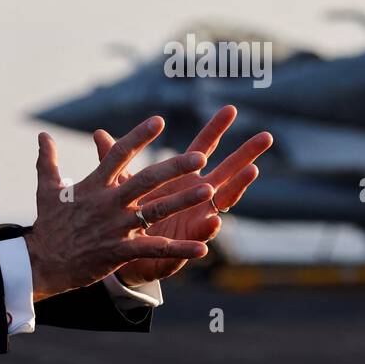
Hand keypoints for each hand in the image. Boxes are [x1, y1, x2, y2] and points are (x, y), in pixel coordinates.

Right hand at [26, 116, 218, 300]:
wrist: (43, 264)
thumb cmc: (49, 225)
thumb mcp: (46, 189)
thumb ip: (48, 160)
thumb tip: (42, 134)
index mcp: (94, 185)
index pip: (119, 154)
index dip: (139, 136)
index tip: (159, 120)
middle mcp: (109, 203)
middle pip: (146, 180)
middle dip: (174, 167)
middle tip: (200, 156)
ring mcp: (116, 227)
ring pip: (155, 210)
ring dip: (183, 200)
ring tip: (209, 191)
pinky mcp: (120, 251)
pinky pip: (155, 249)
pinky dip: (180, 249)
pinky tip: (203, 248)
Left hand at [93, 105, 272, 286]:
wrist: (121, 254)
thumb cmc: (128, 216)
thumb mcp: (121, 185)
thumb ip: (114, 160)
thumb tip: (99, 133)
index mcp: (182, 178)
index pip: (203, 149)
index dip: (215, 130)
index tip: (231, 109)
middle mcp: (196, 196)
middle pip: (226, 170)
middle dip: (245, 154)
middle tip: (266, 136)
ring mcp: (196, 217)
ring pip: (224, 201)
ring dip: (238, 186)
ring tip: (252, 171)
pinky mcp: (187, 242)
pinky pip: (200, 234)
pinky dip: (208, 228)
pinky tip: (215, 220)